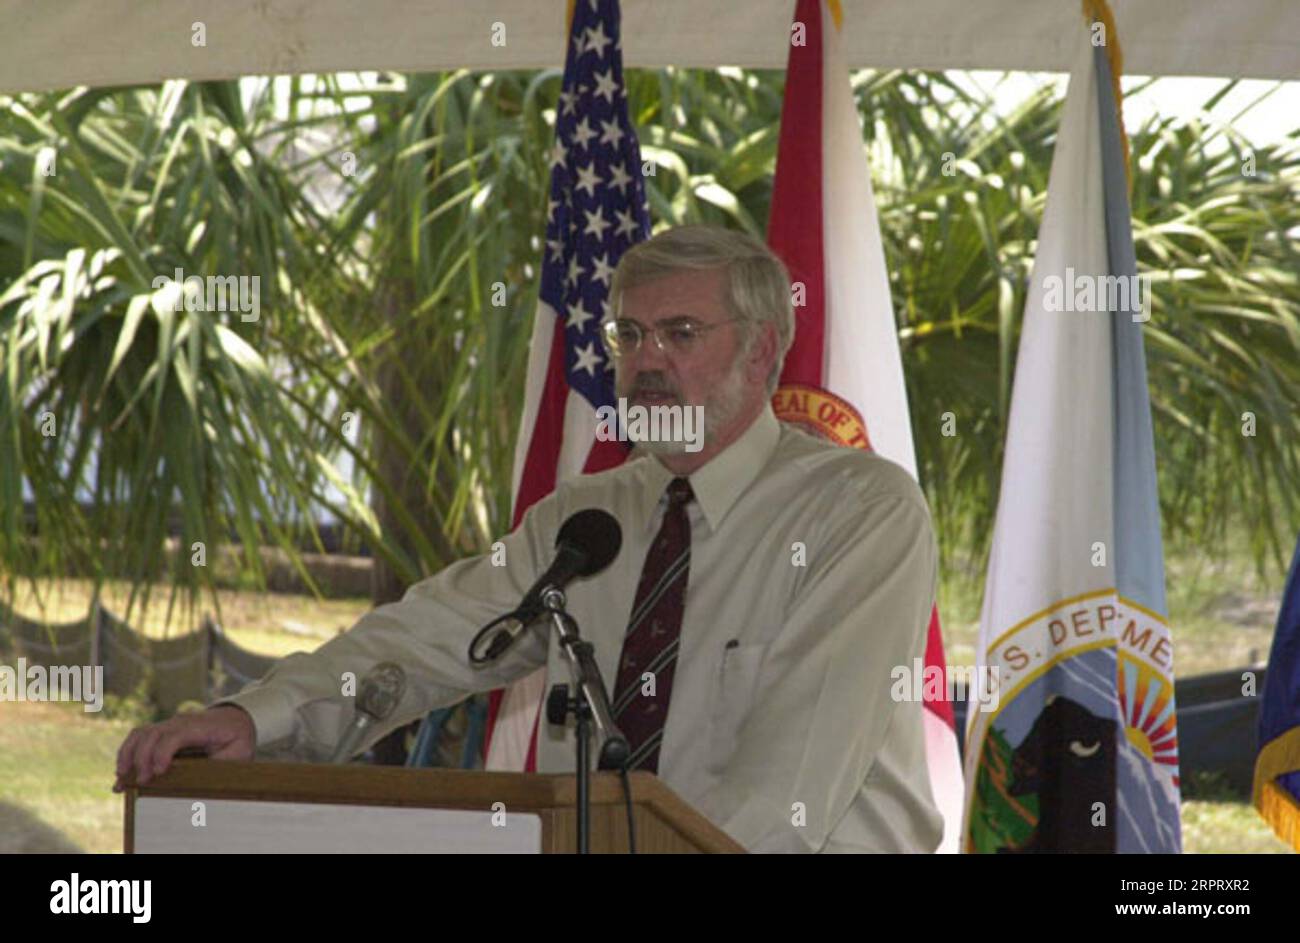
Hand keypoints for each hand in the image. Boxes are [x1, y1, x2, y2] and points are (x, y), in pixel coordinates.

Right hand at [113, 705, 254, 792]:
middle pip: (153, 733)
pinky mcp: (162, 732)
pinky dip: (128, 753)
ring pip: (141, 733)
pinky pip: (139, 738)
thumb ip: (221, 764)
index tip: (157, 773)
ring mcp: (169, 725)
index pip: (176, 734)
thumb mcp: (239, 752)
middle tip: (142, 782)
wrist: (236, 719)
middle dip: (143, 757)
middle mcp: (181, 722)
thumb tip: (202, 781)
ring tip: (123, 779)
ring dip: (128, 754)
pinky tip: (123, 773)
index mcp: (202, 726)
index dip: (163, 752)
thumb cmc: (237, 738)